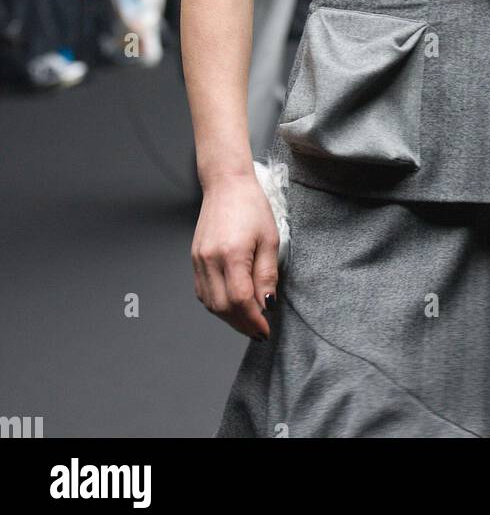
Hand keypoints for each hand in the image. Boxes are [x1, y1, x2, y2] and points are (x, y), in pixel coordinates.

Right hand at [191, 173, 280, 339]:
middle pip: (223, 307)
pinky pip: (203, 292)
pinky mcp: (195, 259)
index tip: (265, 330)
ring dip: (229, 317)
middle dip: (242, 324)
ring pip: (210, 303)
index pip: (241, 300)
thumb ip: (267, 274)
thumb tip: (266, 304)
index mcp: (232, 253)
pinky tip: (231, 305)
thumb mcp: (269, 238)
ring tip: (247, 320)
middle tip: (259, 330)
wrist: (226, 184)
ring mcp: (199, 260)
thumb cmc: (251, 206)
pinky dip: (217, 304)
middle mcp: (210, 260)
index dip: (253, 320)